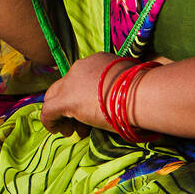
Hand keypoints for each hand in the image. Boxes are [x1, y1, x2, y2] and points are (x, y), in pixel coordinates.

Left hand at [41, 54, 169, 137]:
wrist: (144, 94)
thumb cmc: (146, 91)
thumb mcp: (131, 84)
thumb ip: (120, 88)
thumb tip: (122, 101)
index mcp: (97, 62)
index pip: (81, 78)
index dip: (83, 96)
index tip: (92, 112)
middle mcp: (81, 67)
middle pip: (64, 86)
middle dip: (69, 106)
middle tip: (80, 125)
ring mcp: (71, 82)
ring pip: (54, 97)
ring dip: (62, 115)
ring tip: (74, 131)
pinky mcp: (66, 100)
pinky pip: (48, 111)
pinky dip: (50, 121)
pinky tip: (57, 131)